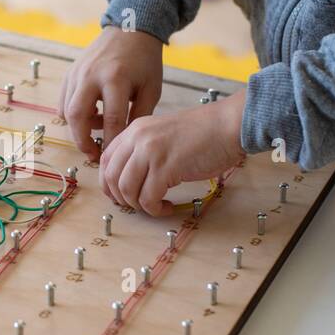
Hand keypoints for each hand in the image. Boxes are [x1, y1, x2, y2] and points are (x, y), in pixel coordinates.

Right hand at [58, 27, 163, 160]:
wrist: (129, 29)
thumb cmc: (144, 61)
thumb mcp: (151, 89)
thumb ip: (139, 116)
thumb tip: (125, 142)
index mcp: (116, 78)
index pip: (111, 120)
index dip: (111, 142)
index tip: (113, 156)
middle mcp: (92, 75)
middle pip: (78, 116)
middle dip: (83, 140)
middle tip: (93, 154)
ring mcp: (77, 73)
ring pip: (67, 110)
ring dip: (78, 128)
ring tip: (95, 133)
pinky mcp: (70, 73)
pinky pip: (64, 101)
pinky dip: (73, 115)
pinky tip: (90, 115)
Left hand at [100, 91, 246, 215]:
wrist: (227, 126)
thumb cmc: (203, 133)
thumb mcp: (163, 135)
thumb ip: (144, 151)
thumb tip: (130, 180)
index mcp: (135, 129)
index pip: (106, 160)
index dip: (108, 183)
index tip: (119, 195)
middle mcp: (138, 138)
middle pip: (112, 177)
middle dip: (121, 198)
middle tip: (137, 205)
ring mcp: (151, 152)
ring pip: (127, 190)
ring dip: (139, 205)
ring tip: (155, 206)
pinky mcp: (166, 167)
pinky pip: (148, 198)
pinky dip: (155, 209)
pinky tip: (167, 206)